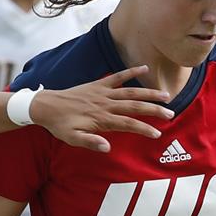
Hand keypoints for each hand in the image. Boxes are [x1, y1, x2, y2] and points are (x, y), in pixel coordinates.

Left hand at [29, 67, 171, 152]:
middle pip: (134, 106)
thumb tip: (107, 147)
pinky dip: (130, 72)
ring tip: (166, 94)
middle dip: (153, 109)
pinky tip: (144, 68)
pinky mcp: (98, 84)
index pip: (127, 124)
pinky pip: (117, 76)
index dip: (143, 129)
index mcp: (101, 118)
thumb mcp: (72, 139)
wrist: (45, 106)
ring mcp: (102, 92)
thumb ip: (90, 142)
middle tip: (170, 113)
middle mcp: (104, 104)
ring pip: (130, 91)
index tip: (157, 133)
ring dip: (149, 92)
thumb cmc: (60, 125)